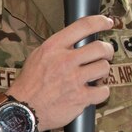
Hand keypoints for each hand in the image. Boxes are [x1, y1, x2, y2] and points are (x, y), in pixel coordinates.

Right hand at [7, 15, 114, 130]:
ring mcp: (74, 80)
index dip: (100, 22)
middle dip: (107, 50)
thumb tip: (78, 40)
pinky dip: (102, 91)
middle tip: (105, 55)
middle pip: (100, 47)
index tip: (108, 23)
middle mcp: (65, 61)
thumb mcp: (38, 55)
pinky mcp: (80, 98)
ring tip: (97, 75)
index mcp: (54, 47)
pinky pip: (103, 91)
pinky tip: (96, 91)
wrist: (23, 109)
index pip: (83, 26)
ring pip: (104, 67)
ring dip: (103, 71)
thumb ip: (58, 46)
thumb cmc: (30, 83)